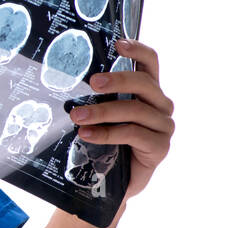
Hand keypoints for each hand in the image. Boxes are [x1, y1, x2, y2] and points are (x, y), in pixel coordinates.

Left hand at [67, 37, 173, 201]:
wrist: (113, 183)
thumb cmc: (104, 143)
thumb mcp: (100, 115)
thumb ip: (95, 97)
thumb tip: (63, 79)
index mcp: (148, 91)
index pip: (150, 63)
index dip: (138, 50)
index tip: (118, 44)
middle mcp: (160, 105)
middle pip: (144, 84)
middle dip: (117, 81)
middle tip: (92, 83)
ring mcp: (163, 126)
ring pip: (135, 110)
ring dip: (103, 112)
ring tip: (76, 117)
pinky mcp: (160, 147)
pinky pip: (133, 134)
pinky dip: (107, 133)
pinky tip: (86, 135)